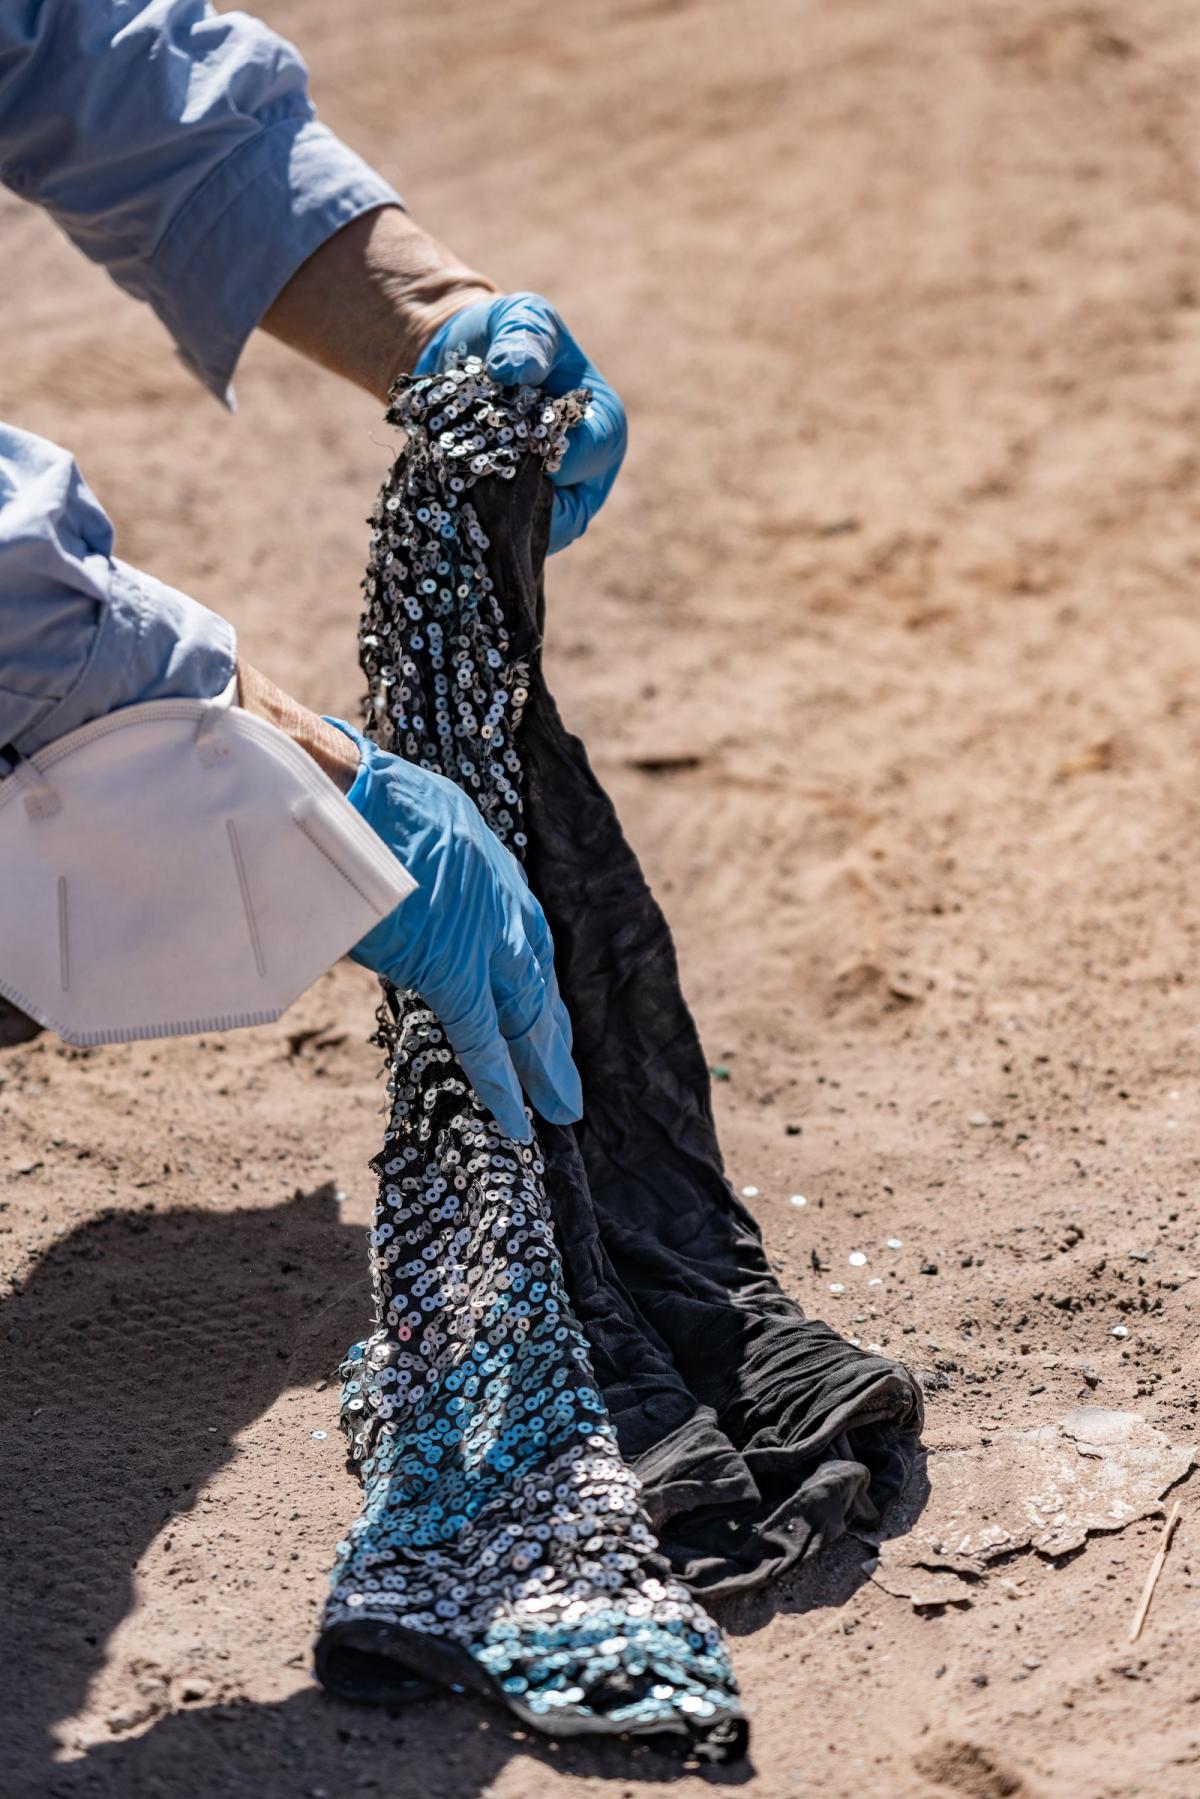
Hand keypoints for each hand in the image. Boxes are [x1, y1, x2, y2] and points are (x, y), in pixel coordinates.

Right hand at [326, 720, 581, 1143]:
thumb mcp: (391, 823)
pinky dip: (502, 1079)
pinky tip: (520, 1119)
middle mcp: (495, 889)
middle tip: (567, 1075)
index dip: (529, 972)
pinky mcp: (452, 964)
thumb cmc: (336, 799)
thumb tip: (375, 900)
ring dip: (543, 1058)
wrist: (327, 788)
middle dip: (550, 1025)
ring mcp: (480, 928)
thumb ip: (404, 869)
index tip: (541, 1007)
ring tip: (561, 1104)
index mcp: (479, 853)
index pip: (519, 925)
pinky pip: (483, 1034)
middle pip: (533, 971)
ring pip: (524, 1006)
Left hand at [414, 292, 626, 552]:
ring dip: (495, 516)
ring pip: (533, 535)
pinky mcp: (518, 520)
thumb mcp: (523, 319)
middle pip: (566, 511)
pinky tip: (452, 500)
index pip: (590, 453)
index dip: (551, 451)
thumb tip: (514, 368)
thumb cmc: (508, 337)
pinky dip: (478, 524)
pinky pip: (504, 539)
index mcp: (604, 423)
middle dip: (519, 495)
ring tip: (462, 488)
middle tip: (477, 474)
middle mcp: (586, 474)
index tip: (509, 434)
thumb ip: (526, 337)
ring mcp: (553, 503)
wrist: (466, 362)